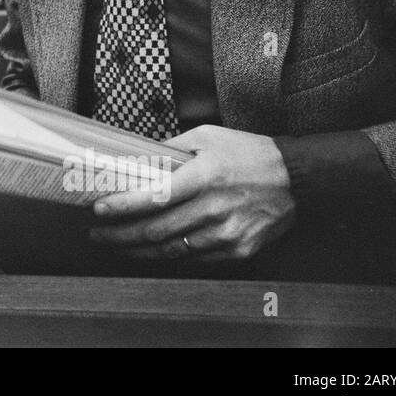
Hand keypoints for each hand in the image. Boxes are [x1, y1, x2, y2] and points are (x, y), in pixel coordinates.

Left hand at [87, 125, 295, 260]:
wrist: (298, 178)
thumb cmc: (250, 154)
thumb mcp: (208, 137)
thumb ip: (171, 148)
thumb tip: (139, 156)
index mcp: (203, 177)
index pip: (153, 197)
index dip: (121, 207)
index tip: (98, 211)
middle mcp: (213, 208)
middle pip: (155, 231)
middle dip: (120, 236)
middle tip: (98, 234)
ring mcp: (226, 234)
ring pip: (172, 250)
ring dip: (140, 251)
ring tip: (119, 245)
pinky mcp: (238, 249)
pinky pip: (196, 258)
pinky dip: (171, 255)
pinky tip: (154, 250)